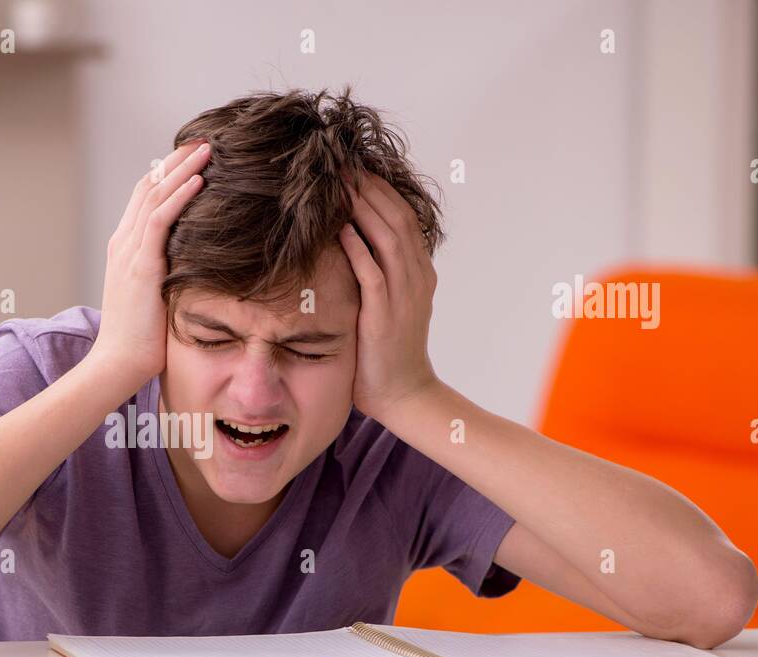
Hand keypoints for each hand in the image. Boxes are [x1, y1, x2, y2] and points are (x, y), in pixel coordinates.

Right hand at [90, 140, 209, 391]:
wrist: (118, 363)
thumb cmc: (140, 339)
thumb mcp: (155, 295)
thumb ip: (167, 272)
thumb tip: (195, 264)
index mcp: (125, 248)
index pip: (144, 197)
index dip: (167, 172)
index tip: (193, 156)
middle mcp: (123, 243)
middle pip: (149, 187)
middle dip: (177, 160)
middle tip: (204, 140)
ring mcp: (129, 253)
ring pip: (155, 196)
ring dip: (182, 169)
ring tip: (207, 149)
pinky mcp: (140, 267)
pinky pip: (159, 221)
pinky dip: (179, 197)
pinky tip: (199, 181)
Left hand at [339, 173, 440, 419]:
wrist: (403, 394)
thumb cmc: (384, 351)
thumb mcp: (385, 303)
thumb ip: (374, 272)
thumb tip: (346, 242)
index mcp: (417, 271)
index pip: (401, 217)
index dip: (379, 189)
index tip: (353, 167)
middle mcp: (416, 276)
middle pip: (396, 218)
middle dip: (370, 187)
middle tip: (343, 162)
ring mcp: (405, 295)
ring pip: (388, 238)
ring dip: (364, 208)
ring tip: (341, 184)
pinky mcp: (386, 315)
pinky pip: (373, 273)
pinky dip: (357, 248)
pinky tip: (340, 229)